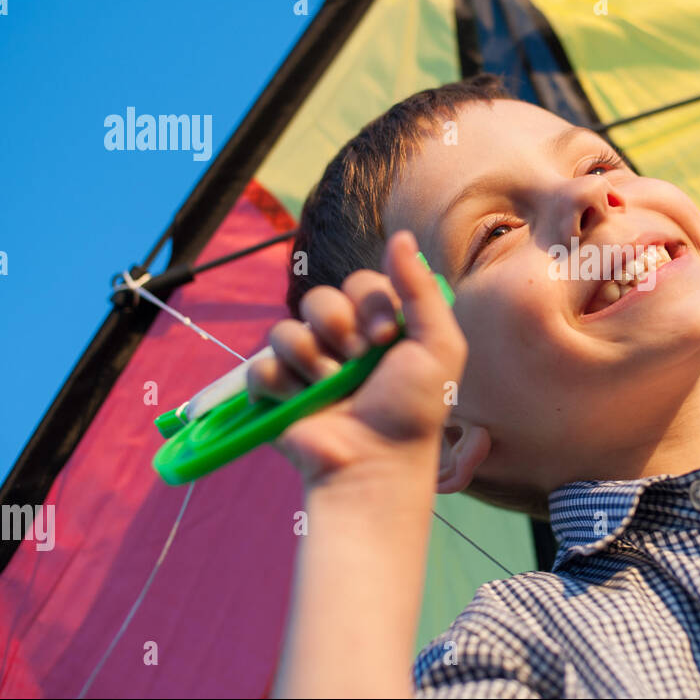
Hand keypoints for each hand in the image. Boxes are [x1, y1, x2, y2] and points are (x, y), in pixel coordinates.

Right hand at [246, 229, 466, 489]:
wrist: (378, 462)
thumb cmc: (416, 409)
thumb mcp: (439, 345)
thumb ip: (420, 289)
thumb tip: (401, 236)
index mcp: (379, 327)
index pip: (360, 284)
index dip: (371, 303)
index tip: (388, 336)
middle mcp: (342, 343)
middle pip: (318, 299)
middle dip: (339, 326)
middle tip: (360, 360)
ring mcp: (307, 368)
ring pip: (286, 330)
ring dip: (312, 357)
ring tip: (332, 387)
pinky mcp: (277, 394)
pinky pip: (260, 366)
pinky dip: (279, 383)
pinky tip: (302, 401)